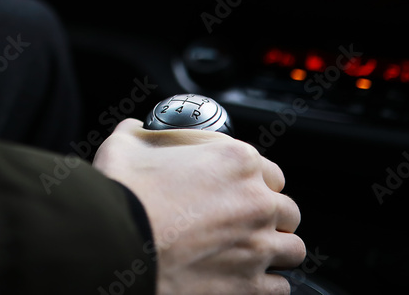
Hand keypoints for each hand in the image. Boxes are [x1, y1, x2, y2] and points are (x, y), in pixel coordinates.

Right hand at [93, 119, 304, 294]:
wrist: (116, 245)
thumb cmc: (124, 194)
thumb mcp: (127, 145)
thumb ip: (141, 133)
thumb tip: (136, 130)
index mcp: (236, 161)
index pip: (271, 172)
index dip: (254, 182)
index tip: (238, 192)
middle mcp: (256, 202)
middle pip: (286, 211)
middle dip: (268, 217)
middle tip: (241, 223)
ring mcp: (257, 246)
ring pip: (292, 249)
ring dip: (275, 250)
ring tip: (251, 253)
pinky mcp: (249, 286)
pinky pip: (281, 287)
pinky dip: (266, 284)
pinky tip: (245, 278)